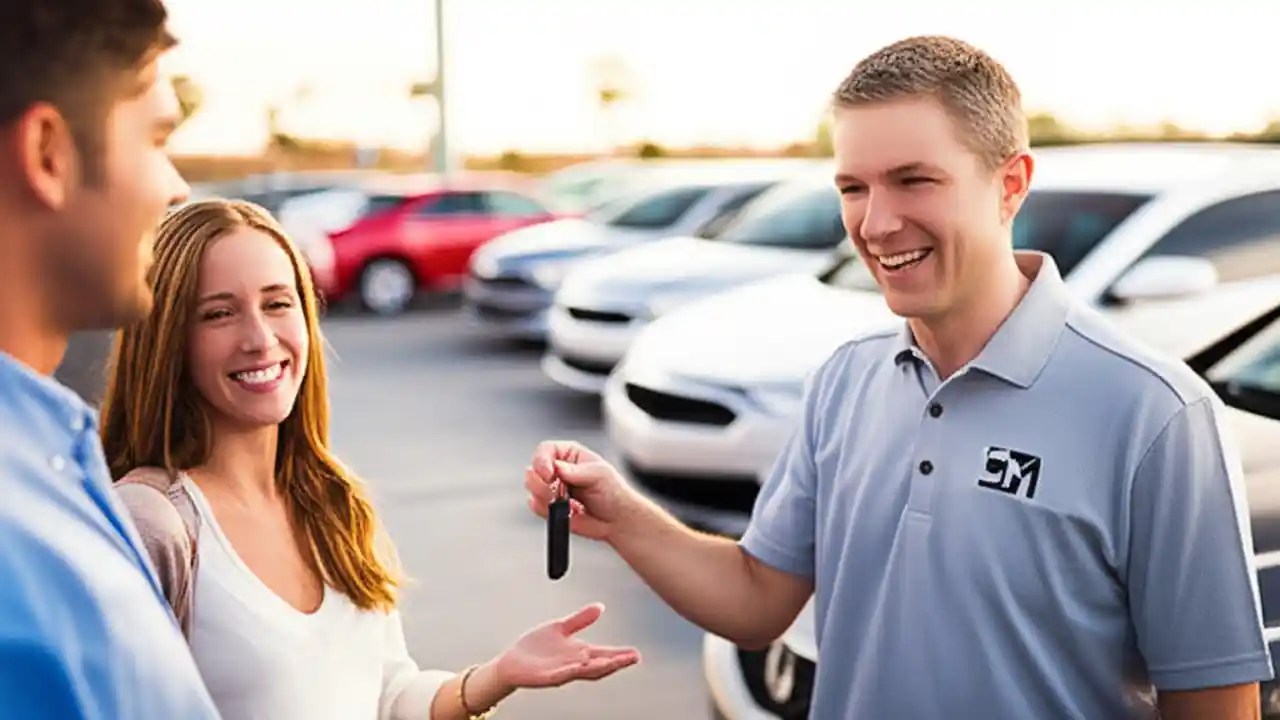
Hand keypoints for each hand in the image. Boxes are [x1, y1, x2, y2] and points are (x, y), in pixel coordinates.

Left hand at [494, 603, 640, 688]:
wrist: (511, 662)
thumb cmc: (535, 648)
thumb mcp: (561, 627)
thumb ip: (580, 619)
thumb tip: (600, 607)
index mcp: (579, 653)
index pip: (604, 654)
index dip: (620, 654)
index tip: (635, 653)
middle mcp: (573, 664)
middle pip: (599, 665)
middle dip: (616, 662)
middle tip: (632, 658)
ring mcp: (561, 672)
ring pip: (584, 672)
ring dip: (598, 667)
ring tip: (612, 662)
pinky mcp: (546, 677)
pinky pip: (560, 674)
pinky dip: (570, 670)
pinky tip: (578, 666)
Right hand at [524, 440, 636, 540]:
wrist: (616, 519)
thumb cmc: (613, 492)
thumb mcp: (600, 474)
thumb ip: (577, 471)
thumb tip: (558, 467)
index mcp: (568, 454)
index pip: (544, 450)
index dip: (542, 462)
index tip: (550, 475)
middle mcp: (556, 469)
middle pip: (532, 469)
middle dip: (545, 484)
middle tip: (563, 492)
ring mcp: (550, 488)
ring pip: (531, 488)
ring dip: (548, 497)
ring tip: (571, 502)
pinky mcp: (548, 506)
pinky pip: (536, 506)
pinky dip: (550, 511)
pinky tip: (569, 511)